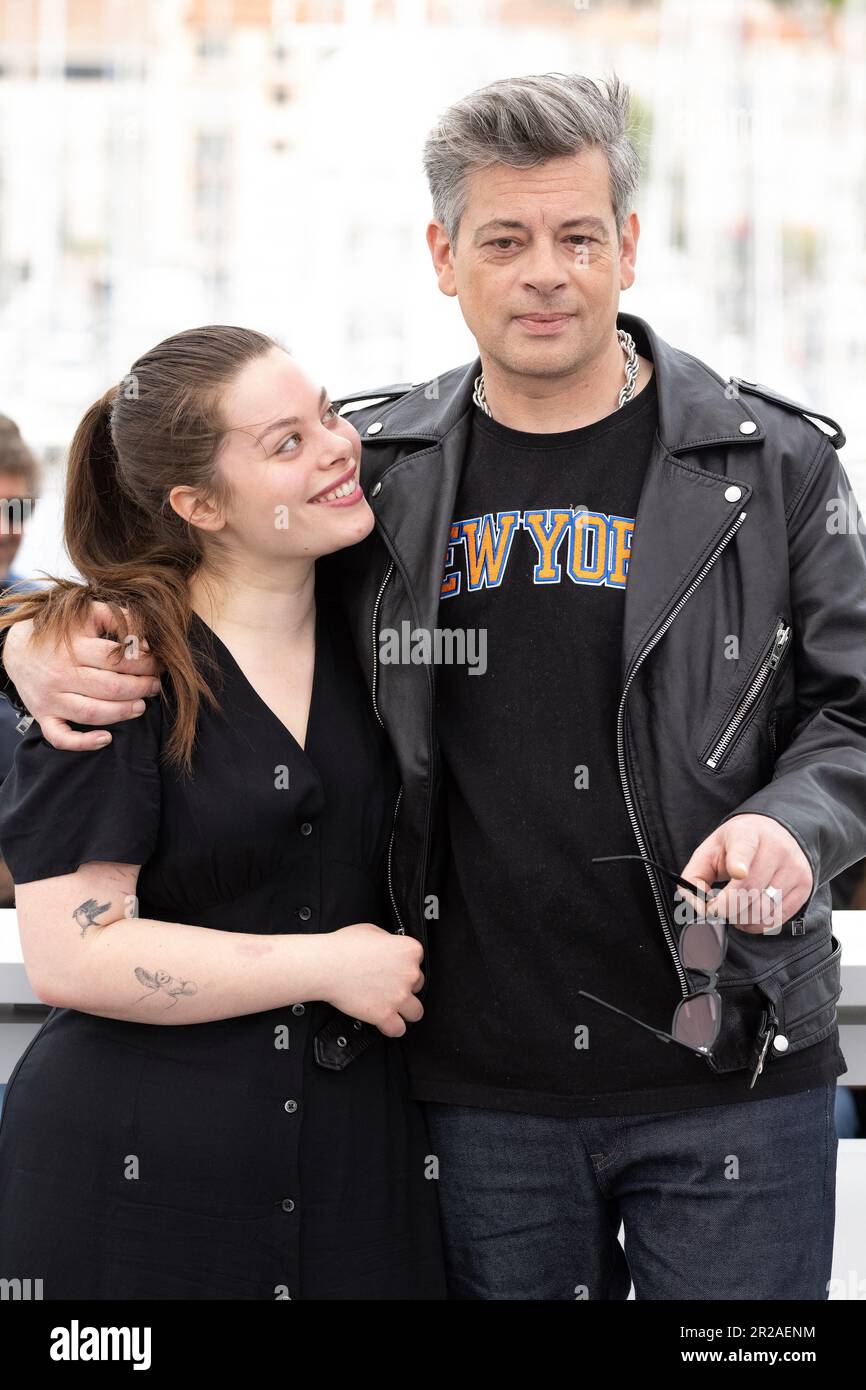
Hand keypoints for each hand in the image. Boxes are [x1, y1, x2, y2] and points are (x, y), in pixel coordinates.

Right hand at [3, 602, 161, 751]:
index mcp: (73, 646)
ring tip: (140, 706)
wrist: (18, 649)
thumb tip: (147, 642)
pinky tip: (106, 739)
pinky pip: (61, 737)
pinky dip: (83, 743)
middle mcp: (60, 673)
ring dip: (122, 713)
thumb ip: (120, 619)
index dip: (144, 663)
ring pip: (92, 713)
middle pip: (109, 687)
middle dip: (140, 688)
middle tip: (153, 686)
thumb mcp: (89, 614)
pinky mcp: (43, 715)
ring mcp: (50, 697)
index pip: (117, 659)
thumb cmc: (63, 632)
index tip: (156, 664)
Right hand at [324, 923, 424, 1036]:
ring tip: (391, 1006)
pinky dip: (392, 1027)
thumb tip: (392, 949)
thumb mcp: (373, 930)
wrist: (326, 965)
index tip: (393, 968)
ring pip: (415, 1011)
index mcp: (409, 950)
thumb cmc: (344, 946)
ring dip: (405, 1010)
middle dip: (404, 986)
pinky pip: (398, 1029)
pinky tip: (384, 1021)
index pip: (418, 961)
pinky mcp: (385, 1015)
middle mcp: (410, 973)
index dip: (404, 965)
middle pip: (418, 986)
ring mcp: (399, 996)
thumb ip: (390, 941)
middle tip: (386, 985)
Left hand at [677, 814, 813, 934]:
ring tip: (734, 910)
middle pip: (749, 890)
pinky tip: (749, 915)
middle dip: (726, 908)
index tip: (737, 871)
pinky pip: (778, 918)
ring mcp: (793, 868)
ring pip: (764, 909)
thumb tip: (698, 906)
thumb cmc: (738, 846)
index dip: (739, 862)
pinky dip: (758, 924)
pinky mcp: (804, 887)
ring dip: (741, 919)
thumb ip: (694, 877)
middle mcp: (776, 849)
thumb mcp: (711, 850)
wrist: (778, 833)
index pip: (744, 849)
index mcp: (747, 834)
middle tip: (716, 908)